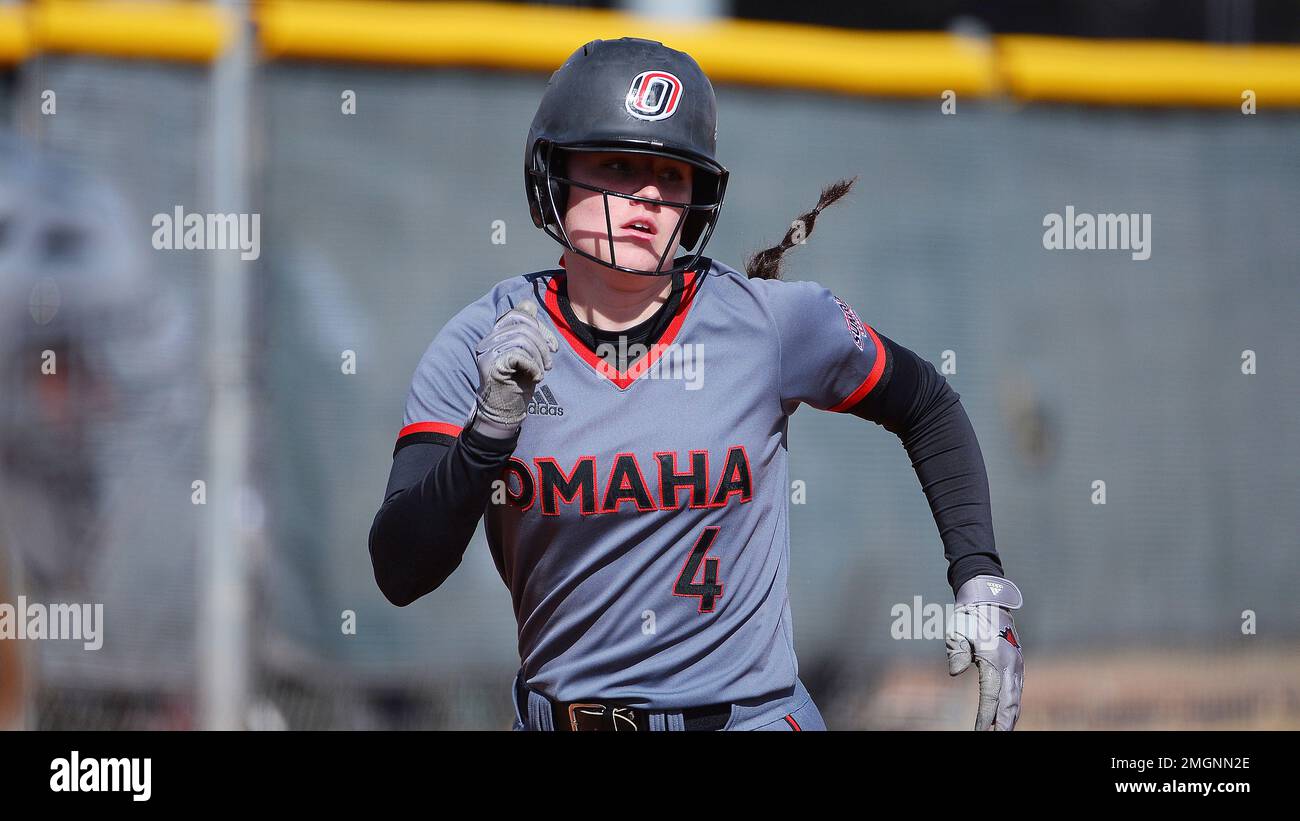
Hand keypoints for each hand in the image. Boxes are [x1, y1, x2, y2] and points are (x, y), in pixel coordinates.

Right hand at [469, 300, 558, 437]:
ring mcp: (487, 353)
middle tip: (549, 363)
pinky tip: (535, 377)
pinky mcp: (491, 365)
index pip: (519, 315)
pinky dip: (533, 366)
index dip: (540, 327)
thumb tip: (528, 304)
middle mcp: (487, 341)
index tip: (553, 347)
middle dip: (543, 344)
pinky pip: (518, 354)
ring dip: (539, 357)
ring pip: (522, 339)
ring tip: (541, 371)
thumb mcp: (527, 354)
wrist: (504, 412)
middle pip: (523, 326)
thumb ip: (527, 332)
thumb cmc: (517, 384)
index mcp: (496, 335)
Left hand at [945, 575, 1023, 729]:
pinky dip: (1012, 706)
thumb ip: (955, 652)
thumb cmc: (968, 616)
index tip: (978, 731)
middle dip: (1004, 725)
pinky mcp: (1017, 663)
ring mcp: (1017, 664)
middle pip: (1010, 703)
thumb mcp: (956, 630)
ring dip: (1010, 718)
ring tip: (1001, 732)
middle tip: (995, 738)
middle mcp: (1011, 664)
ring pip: (1016, 699)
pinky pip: (1016, 690)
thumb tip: (955, 672)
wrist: (988, 598)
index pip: (991, 696)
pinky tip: (1006, 717)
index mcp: (995, 658)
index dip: (985, 717)